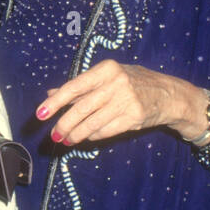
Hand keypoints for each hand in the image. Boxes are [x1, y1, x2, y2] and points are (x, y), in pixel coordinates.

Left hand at [34, 61, 207, 146]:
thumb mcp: (107, 78)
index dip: (56, 102)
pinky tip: (86, 138)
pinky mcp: (134, 117)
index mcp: (106, 69)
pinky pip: (105, 131)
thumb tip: (51, 94)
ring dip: (76, 135)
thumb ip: (79, 87)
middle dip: (64, 124)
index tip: (41, 114)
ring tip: (66, 140)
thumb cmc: (133, 83)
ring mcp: (126, 100)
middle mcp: (116, 82)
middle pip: (81, 108)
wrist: (168, 94)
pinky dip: (93, 136)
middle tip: (54, 135)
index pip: (74, 86)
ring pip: (92, 123)